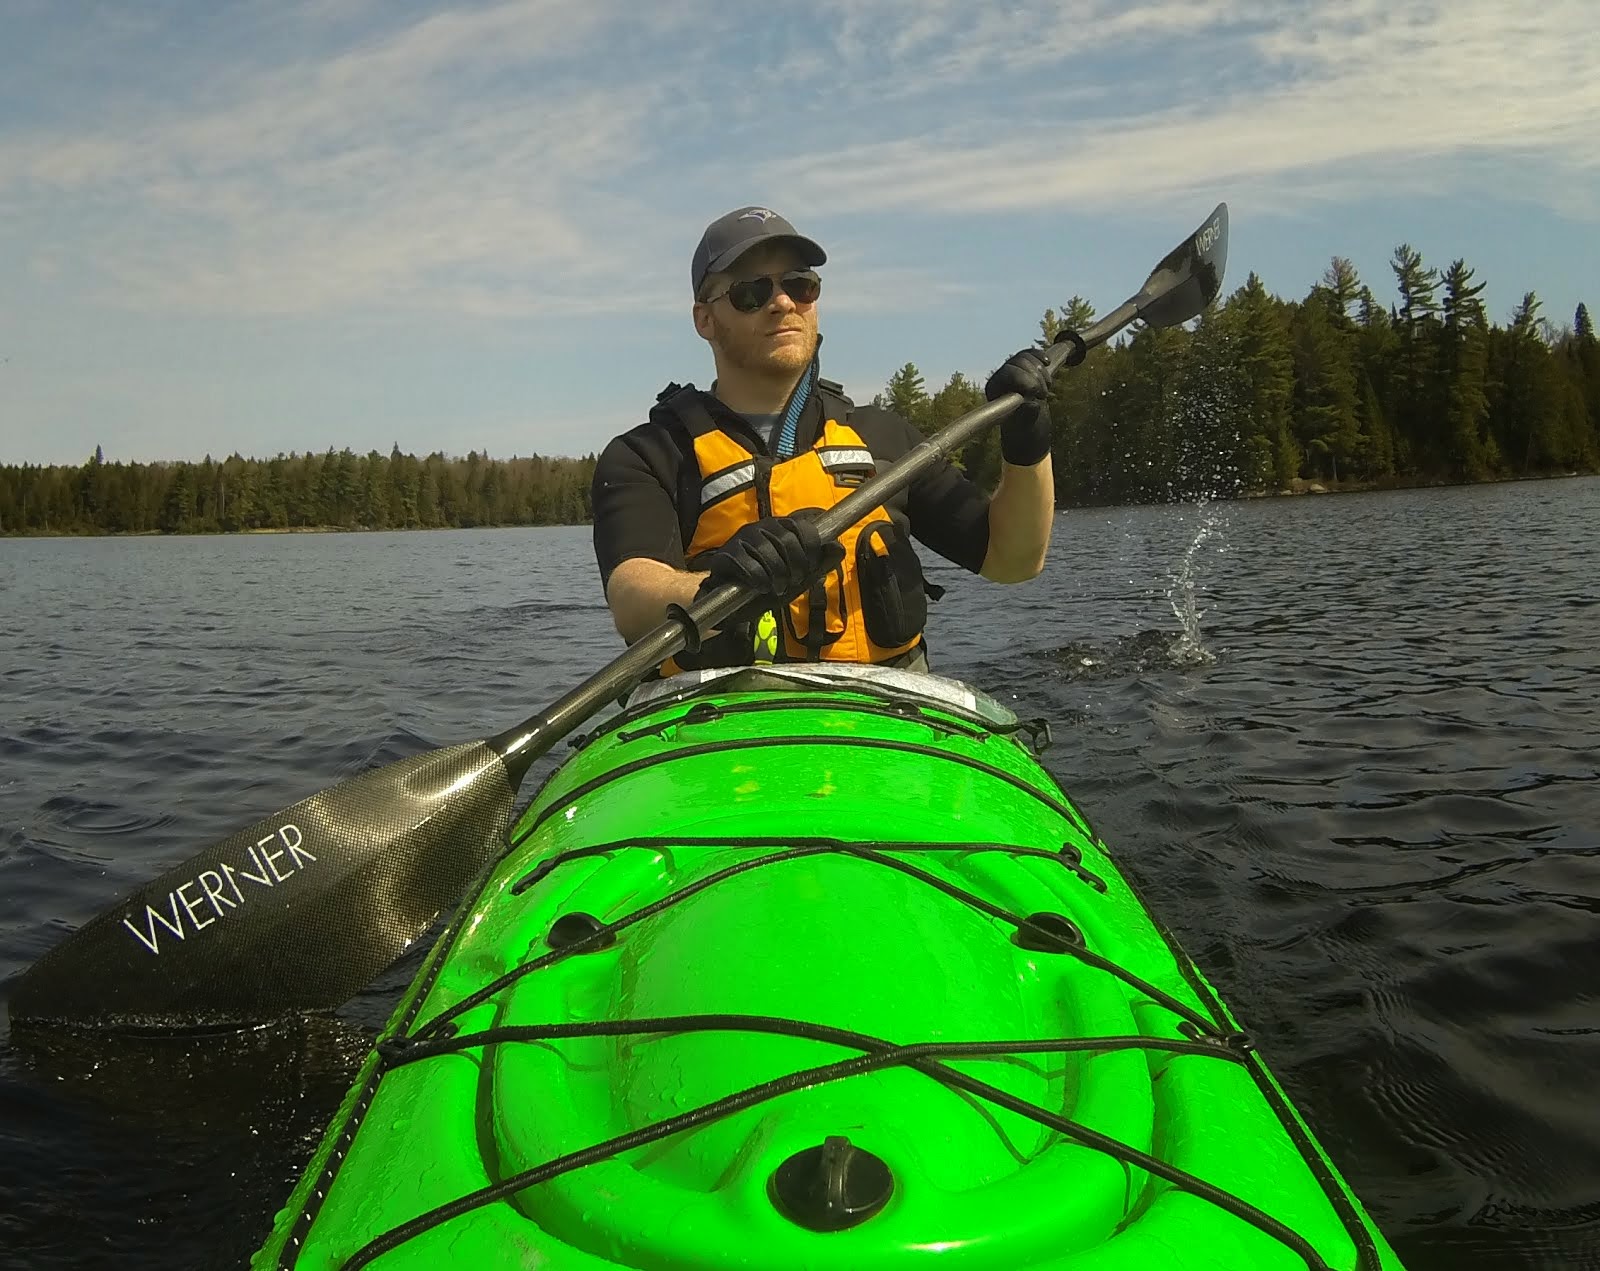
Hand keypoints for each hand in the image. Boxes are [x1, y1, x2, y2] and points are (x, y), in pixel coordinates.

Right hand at [695, 511, 843, 604]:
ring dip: (777, 574)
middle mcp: (762, 527)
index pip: (802, 526)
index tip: (809, 567)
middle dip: (795, 565)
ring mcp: (743, 538)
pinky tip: (761, 588)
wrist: (734, 601)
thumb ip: (820, 564)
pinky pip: (747, 563)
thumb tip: (838, 547)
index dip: (810, 548)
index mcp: (781, 527)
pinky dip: (758, 579)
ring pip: (766, 551)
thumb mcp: (800, 577)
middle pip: (786, 539)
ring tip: (777, 587)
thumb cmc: (769, 584)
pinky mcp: (726, 554)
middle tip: (793, 581)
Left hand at [985, 347, 1052, 466]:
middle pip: (1019, 362)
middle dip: (1036, 377)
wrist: (1027, 425)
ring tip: (1046, 388)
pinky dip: (1040, 356)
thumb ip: (1026, 415)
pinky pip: (1030, 353)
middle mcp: (1000, 376)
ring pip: (1026, 356)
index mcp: (994, 389)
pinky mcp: (1022, 366)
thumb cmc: (1023, 428)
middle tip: (1044, 395)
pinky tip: (1047, 362)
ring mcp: (1011, 369)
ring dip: (1041, 371)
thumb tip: (1030, 404)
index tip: (1037, 394)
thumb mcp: (1025, 425)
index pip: (1009, 372)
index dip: (1026, 379)